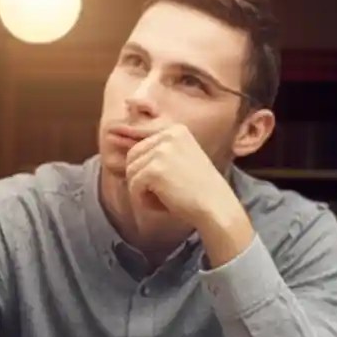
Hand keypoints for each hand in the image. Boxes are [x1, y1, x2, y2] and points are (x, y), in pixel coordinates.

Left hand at [124, 124, 256, 267]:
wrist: (216, 207)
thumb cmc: (199, 189)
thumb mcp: (181, 159)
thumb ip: (159, 151)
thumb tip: (120, 144)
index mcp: (175, 130)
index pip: (142, 145)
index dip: (142, 167)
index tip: (156, 182)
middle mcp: (168, 134)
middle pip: (132, 157)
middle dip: (140, 179)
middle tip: (159, 194)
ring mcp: (160, 150)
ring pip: (131, 172)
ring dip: (141, 191)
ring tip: (162, 200)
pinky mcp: (154, 169)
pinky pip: (134, 186)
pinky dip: (143, 200)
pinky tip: (161, 205)